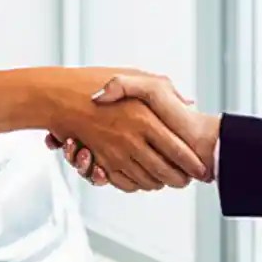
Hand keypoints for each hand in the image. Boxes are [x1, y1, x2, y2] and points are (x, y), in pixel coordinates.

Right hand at [45, 74, 219, 187]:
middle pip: (164, 171)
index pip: (177, 149)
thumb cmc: (95, 82)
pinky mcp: (101, 161)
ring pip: (146, 180)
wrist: (59, 96)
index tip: (202, 168)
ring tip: (171, 181)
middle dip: (180, 179)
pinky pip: (124, 183)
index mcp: (143, 118)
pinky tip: (145, 180)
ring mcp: (114, 153)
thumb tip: (188, 102)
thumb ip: (164, 87)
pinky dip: (138, 186)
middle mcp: (130, 139)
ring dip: (161, 184)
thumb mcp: (134, 75)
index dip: (192, 163)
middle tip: (189, 180)